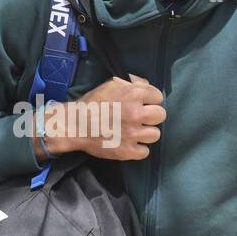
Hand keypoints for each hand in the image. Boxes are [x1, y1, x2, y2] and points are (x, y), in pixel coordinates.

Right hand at [43, 75, 165, 160]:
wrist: (75, 125)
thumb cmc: (92, 104)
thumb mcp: (110, 85)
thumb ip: (131, 83)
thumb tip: (146, 84)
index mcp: (133, 95)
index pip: (158, 97)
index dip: (151, 100)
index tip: (144, 104)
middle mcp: (136, 113)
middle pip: (161, 115)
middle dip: (151, 116)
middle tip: (140, 119)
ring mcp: (132, 134)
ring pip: (155, 134)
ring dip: (146, 133)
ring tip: (134, 132)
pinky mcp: (127, 151)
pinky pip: (145, 152)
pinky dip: (138, 149)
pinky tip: (129, 143)